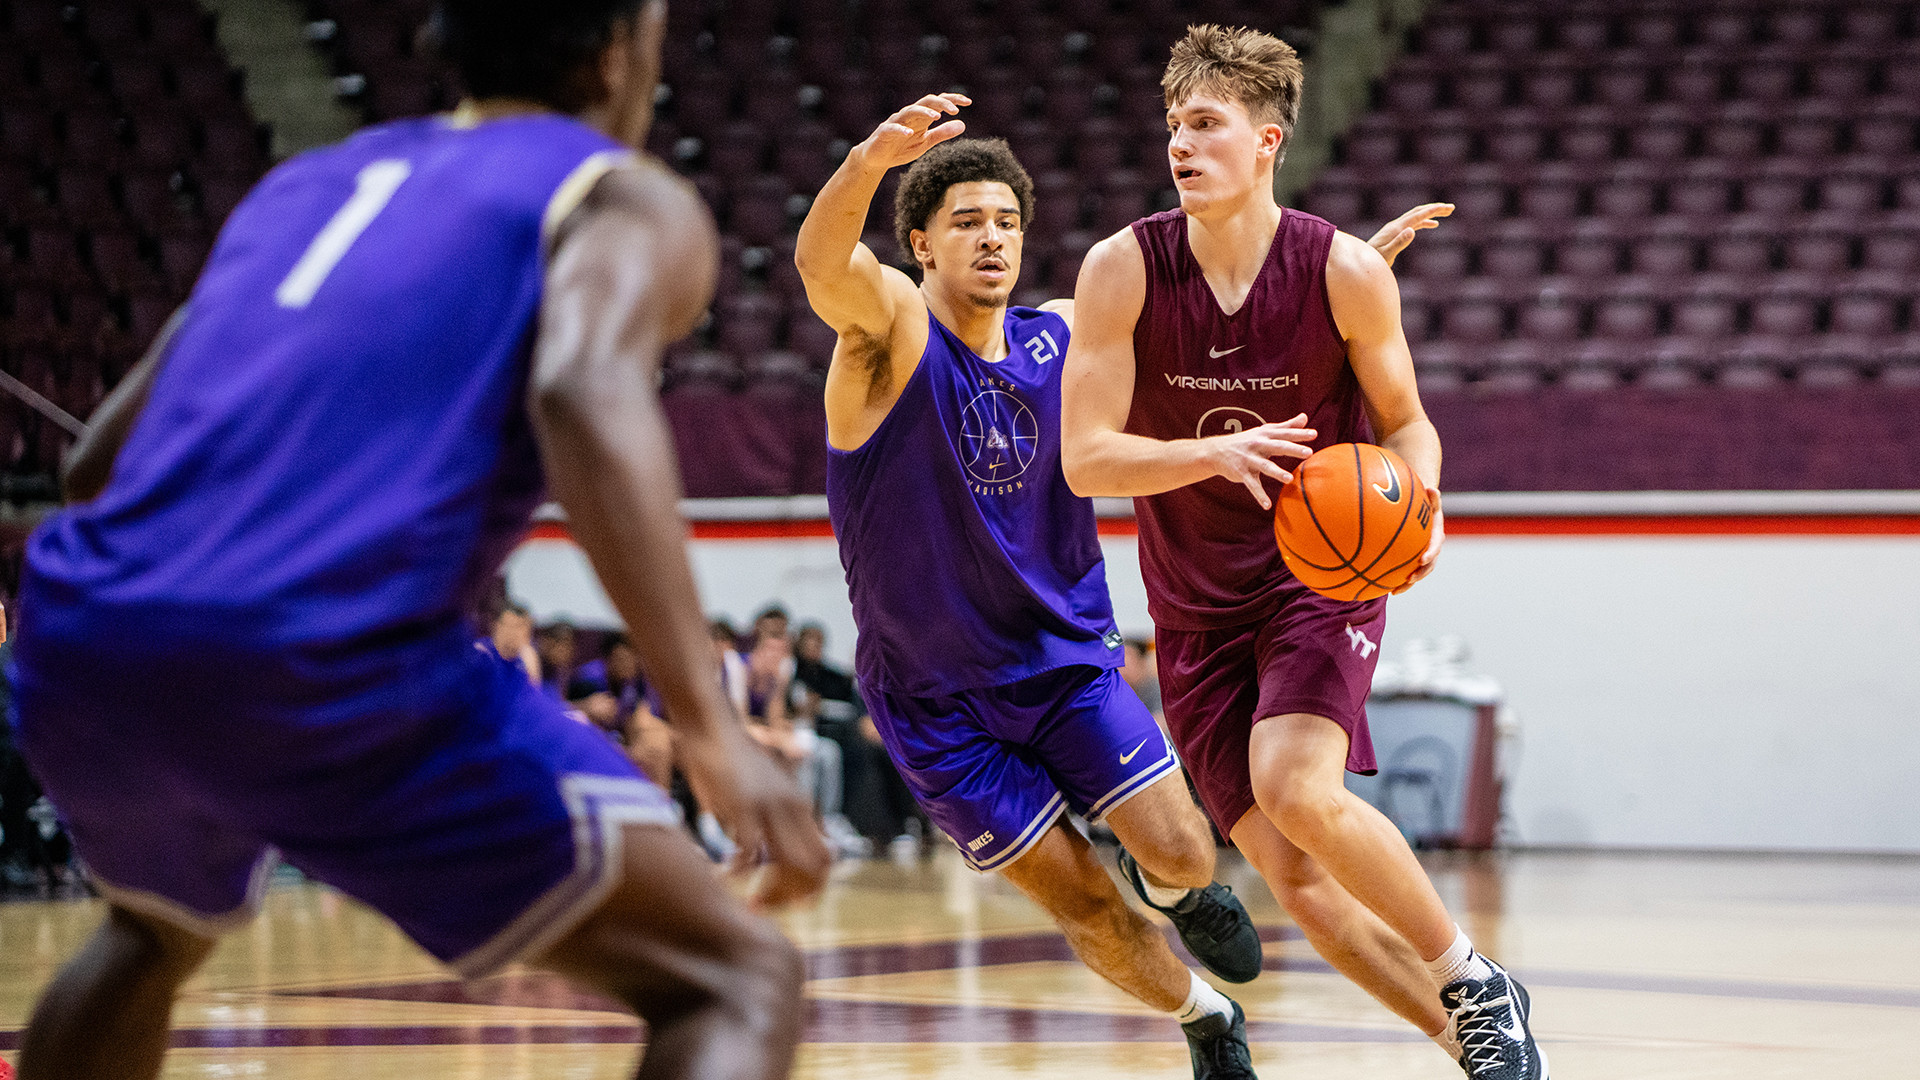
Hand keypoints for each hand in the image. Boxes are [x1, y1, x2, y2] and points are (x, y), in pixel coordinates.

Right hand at [676, 722, 830, 908]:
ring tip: (748, 902)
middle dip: (791, 897)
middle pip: (814, 868)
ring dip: (769, 893)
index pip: (827, 857)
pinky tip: (722, 874)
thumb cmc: (733, 762)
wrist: (713, 727)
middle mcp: (793, 807)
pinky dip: (736, 873)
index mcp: (802, 806)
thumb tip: (772, 853)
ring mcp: (771, 807)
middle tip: (763, 907)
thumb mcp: (766, 789)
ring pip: (788, 866)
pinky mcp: (744, 806)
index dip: (812, 888)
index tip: (789, 904)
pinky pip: (748, 855)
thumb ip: (776, 817)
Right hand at [857, 93, 969, 170]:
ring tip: (936, 117)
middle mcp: (909, 116)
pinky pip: (892, 128)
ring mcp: (895, 122)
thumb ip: (942, 134)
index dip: (952, 100)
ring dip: (923, 112)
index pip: (937, 103)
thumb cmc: (901, 149)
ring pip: (909, 111)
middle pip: (925, 102)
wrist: (876, 159)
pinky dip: (901, 129)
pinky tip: (909, 133)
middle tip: (955, 110)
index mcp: (920, 118)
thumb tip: (963, 124)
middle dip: (941, 103)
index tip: (968, 102)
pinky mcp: (883, 133)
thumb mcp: (925, 143)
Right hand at [1203, 413, 1316, 509]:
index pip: (1285, 433)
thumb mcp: (1264, 431)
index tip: (1314, 434)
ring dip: (1277, 472)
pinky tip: (1267, 505)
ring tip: (1289, 479)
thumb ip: (1286, 426)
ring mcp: (1249, 459)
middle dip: (1293, 449)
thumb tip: (1304, 417)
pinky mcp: (1242, 473)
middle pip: (1278, 447)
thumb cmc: (1246, 440)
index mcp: (1266, 434)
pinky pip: (1252, 485)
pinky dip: (1259, 495)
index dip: (1299, 434)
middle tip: (1309, 452)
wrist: (1216, 451)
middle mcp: (1258, 445)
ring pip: (1265, 466)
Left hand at [1366, 203, 1452, 267]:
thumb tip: (1412, 230)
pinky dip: (1425, 222)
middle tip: (1451, 207)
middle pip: (1418, 212)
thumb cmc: (1374, 261)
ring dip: (1432, 213)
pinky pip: (1414, 224)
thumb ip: (1399, 243)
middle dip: (1435, 208)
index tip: (1446, 207)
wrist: (1361, 263)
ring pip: (1417, 216)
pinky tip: (1433, 225)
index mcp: (1396, 228)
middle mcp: (1396, 225)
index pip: (1417, 215)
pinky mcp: (1396, 234)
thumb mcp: (1387, 254)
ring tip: (1447, 212)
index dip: (1433, 210)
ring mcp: (1396, 229)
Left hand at [1393, 488, 1444, 592]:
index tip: (1422, 560)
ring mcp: (1422, 556)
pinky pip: (1404, 571)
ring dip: (1407, 584)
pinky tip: (1380, 587)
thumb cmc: (1424, 503)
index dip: (1430, 554)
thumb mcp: (1429, 499)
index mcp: (1436, 536)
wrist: (1423, 510)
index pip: (1435, 546)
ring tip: (1394, 591)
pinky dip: (1395, 580)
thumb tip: (1433, 488)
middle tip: (1409, 579)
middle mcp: (1431, 549)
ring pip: (1416, 573)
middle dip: (1420, 574)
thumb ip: (1432, 497)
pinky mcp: (1412, 560)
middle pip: (1428, 566)